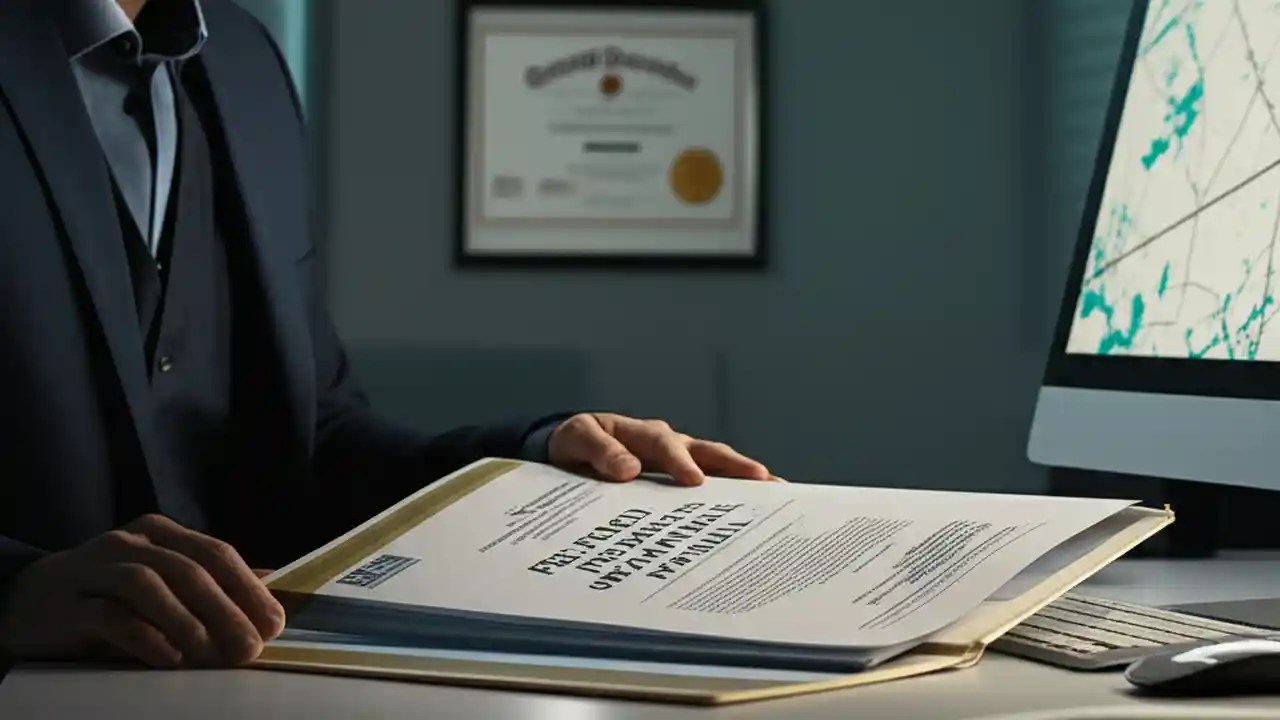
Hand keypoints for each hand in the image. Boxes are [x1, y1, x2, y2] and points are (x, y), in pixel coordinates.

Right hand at [0, 515, 284, 667]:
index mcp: (161, 533)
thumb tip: (273, 587)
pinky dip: (145, 636)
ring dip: (188, 622)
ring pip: (150, 586)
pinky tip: (168, 658)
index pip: (216, 553)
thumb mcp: (163, 582)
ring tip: (212, 654)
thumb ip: (212, 583)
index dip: (249, 588)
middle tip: (251, 647)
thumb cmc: (108, 594)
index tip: (275, 624)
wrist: (27, 601)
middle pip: (189, 569)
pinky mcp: (68, 603)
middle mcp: (131, 543)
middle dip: (227, 609)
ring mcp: (96, 568)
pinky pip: (111, 615)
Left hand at [548, 413, 773, 485]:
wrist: (569, 451)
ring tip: (776, 496)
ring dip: (744, 482)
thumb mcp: (577, 439)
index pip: (665, 446)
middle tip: (764, 481)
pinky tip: (751, 517)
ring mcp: (679, 463)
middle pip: (709, 453)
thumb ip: (600, 451)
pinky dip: (731, 498)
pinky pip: (710, 488)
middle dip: (736, 467)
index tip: (693, 481)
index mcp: (643, 433)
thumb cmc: (576, 443)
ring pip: (718, 469)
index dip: (680, 461)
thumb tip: (628, 470)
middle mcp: (670, 446)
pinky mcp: (679, 482)